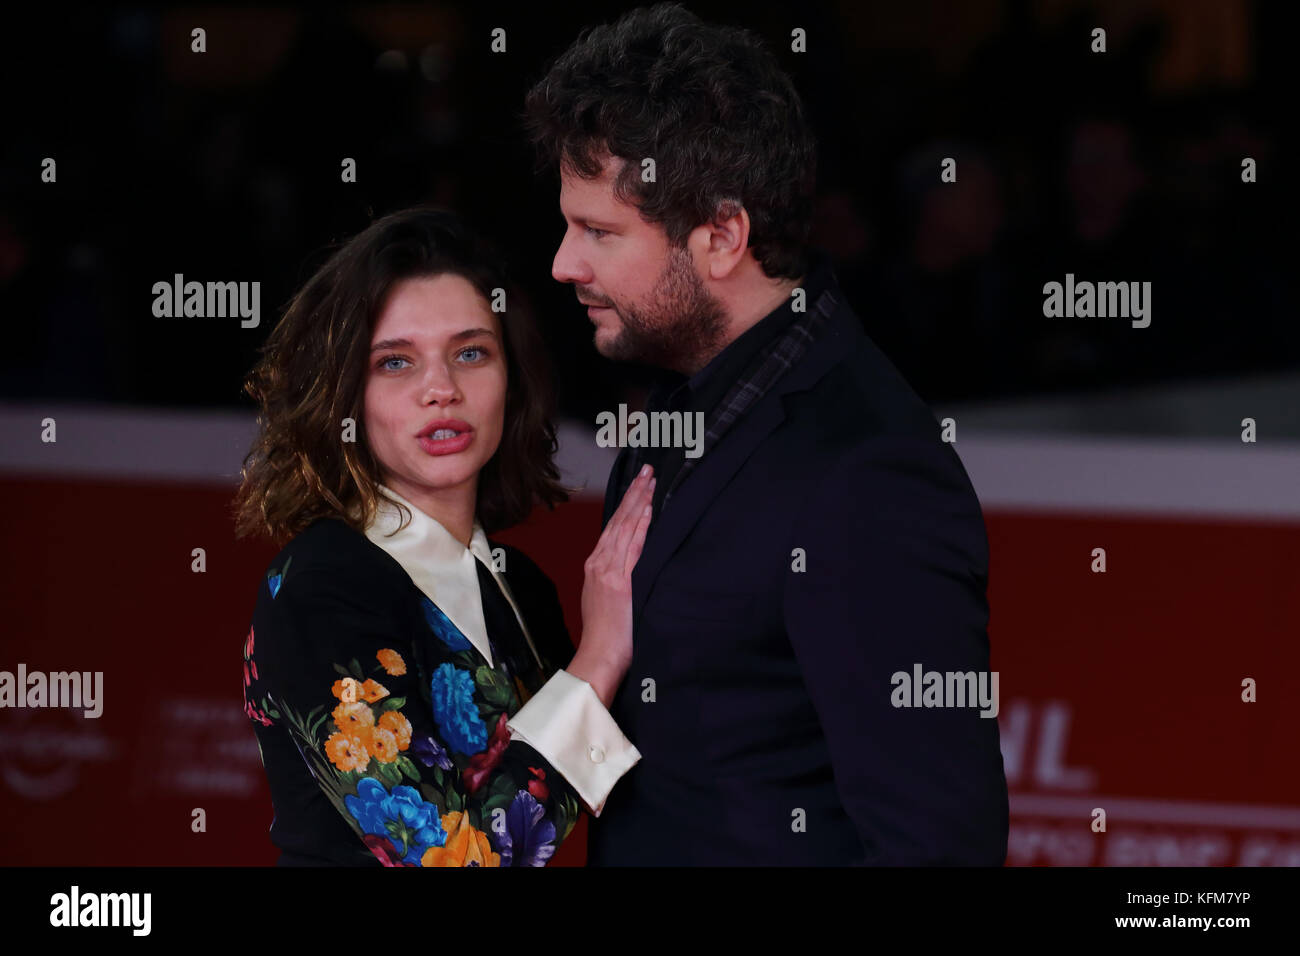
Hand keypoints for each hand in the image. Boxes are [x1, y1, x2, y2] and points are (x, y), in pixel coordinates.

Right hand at [567, 464, 654, 707]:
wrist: (599, 656)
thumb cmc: (606, 636)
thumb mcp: (605, 599)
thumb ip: (617, 579)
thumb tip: (632, 567)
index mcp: (596, 566)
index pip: (614, 526)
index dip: (627, 503)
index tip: (639, 484)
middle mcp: (600, 563)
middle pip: (620, 520)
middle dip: (635, 492)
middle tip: (648, 470)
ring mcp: (610, 570)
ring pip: (626, 527)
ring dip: (640, 501)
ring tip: (651, 480)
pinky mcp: (621, 581)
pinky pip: (633, 546)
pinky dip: (641, 525)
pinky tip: (649, 508)